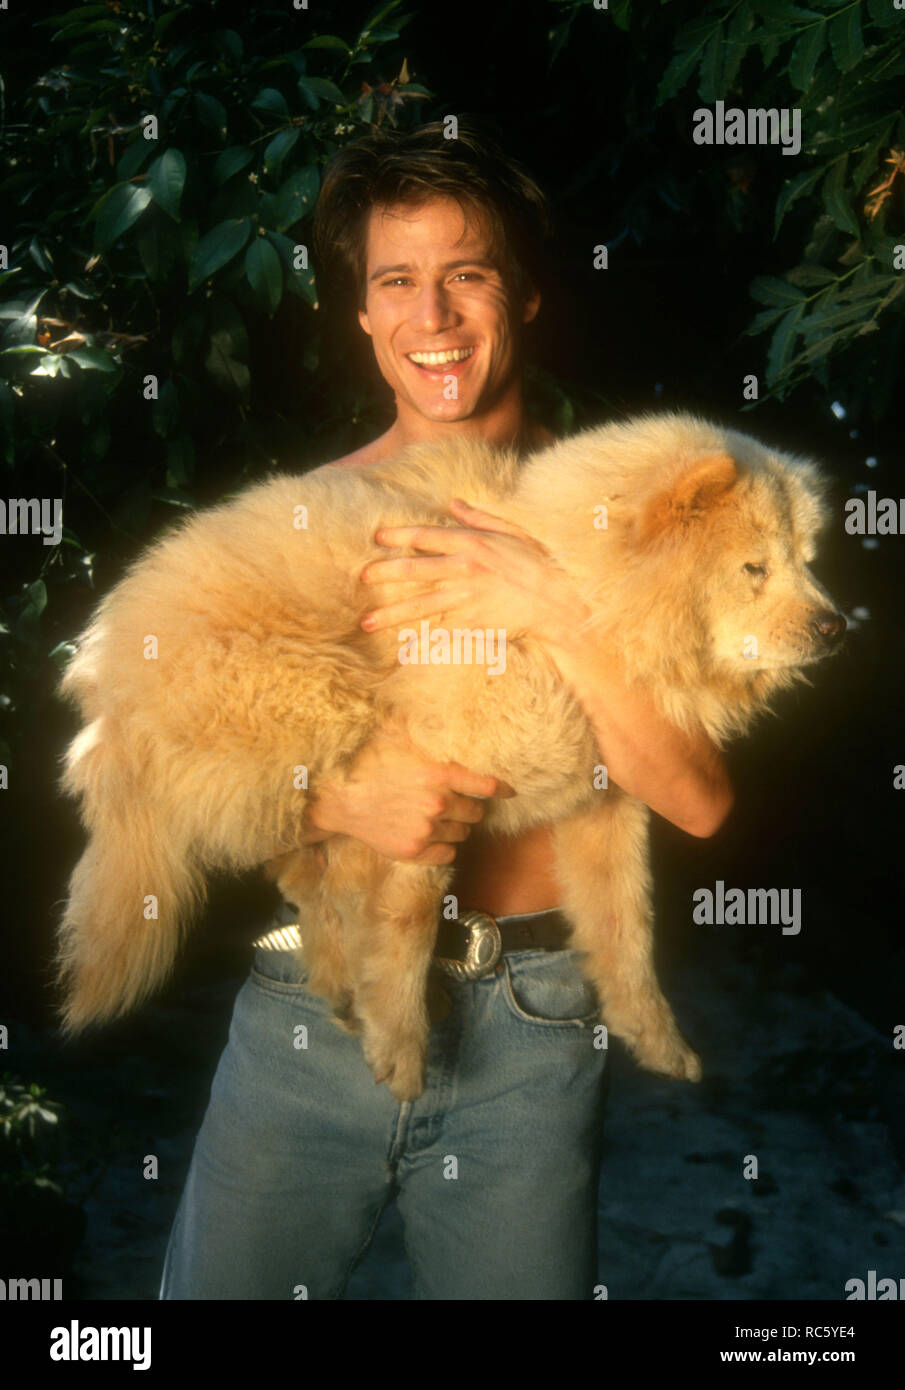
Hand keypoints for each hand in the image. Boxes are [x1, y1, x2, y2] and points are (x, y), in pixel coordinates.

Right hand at [306, 730, 515, 865]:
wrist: (338, 799)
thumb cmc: (366, 764)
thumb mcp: (397, 737)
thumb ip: (422, 727)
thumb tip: (436, 697)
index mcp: (439, 775)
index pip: (486, 785)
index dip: (501, 789)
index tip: (509, 791)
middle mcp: (439, 804)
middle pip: (476, 813)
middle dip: (469, 807)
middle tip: (456, 802)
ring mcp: (427, 830)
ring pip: (462, 834)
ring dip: (455, 827)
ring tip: (438, 818)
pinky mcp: (415, 851)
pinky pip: (448, 854)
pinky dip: (443, 847)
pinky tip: (432, 836)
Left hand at [359, 498, 587, 647]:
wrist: (558, 601)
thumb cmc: (538, 562)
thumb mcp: (512, 530)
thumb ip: (480, 517)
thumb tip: (453, 504)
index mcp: (472, 543)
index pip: (426, 536)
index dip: (399, 537)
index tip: (377, 539)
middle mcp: (465, 569)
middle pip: (415, 571)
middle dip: (385, 574)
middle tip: (362, 578)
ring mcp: (467, 599)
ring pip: (421, 606)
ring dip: (392, 615)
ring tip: (367, 622)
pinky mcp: (473, 624)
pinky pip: (440, 633)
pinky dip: (420, 641)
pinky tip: (400, 647)